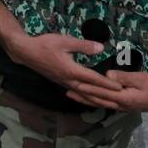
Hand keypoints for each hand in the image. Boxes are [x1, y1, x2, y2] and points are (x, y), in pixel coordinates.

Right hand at [6, 32, 123, 98]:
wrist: (26, 52)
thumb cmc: (45, 44)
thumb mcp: (65, 41)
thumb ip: (83, 46)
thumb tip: (101, 48)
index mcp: (71, 70)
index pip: (93, 79)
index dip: (107, 84)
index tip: (120, 88)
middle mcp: (69, 80)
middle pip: (90, 92)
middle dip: (106, 98)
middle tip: (121, 102)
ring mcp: (64, 83)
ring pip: (84, 96)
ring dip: (98, 101)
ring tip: (111, 105)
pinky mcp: (62, 83)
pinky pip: (78, 94)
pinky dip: (88, 98)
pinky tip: (92, 100)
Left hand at [66, 66, 147, 112]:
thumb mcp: (142, 79)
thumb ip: (125, 78)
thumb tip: (108, 75)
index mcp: (123, 97)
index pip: (102, 92)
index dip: (88, 87)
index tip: (76, 82)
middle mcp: (119, 104)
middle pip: (97, 100)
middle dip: (81, 95)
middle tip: (66, 90)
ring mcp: (121, 106)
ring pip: (99, 103)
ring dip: (85, 99)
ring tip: (72, 95)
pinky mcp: (123, 104)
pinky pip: (105, 103)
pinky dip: (94, 100)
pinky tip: (88, 98)